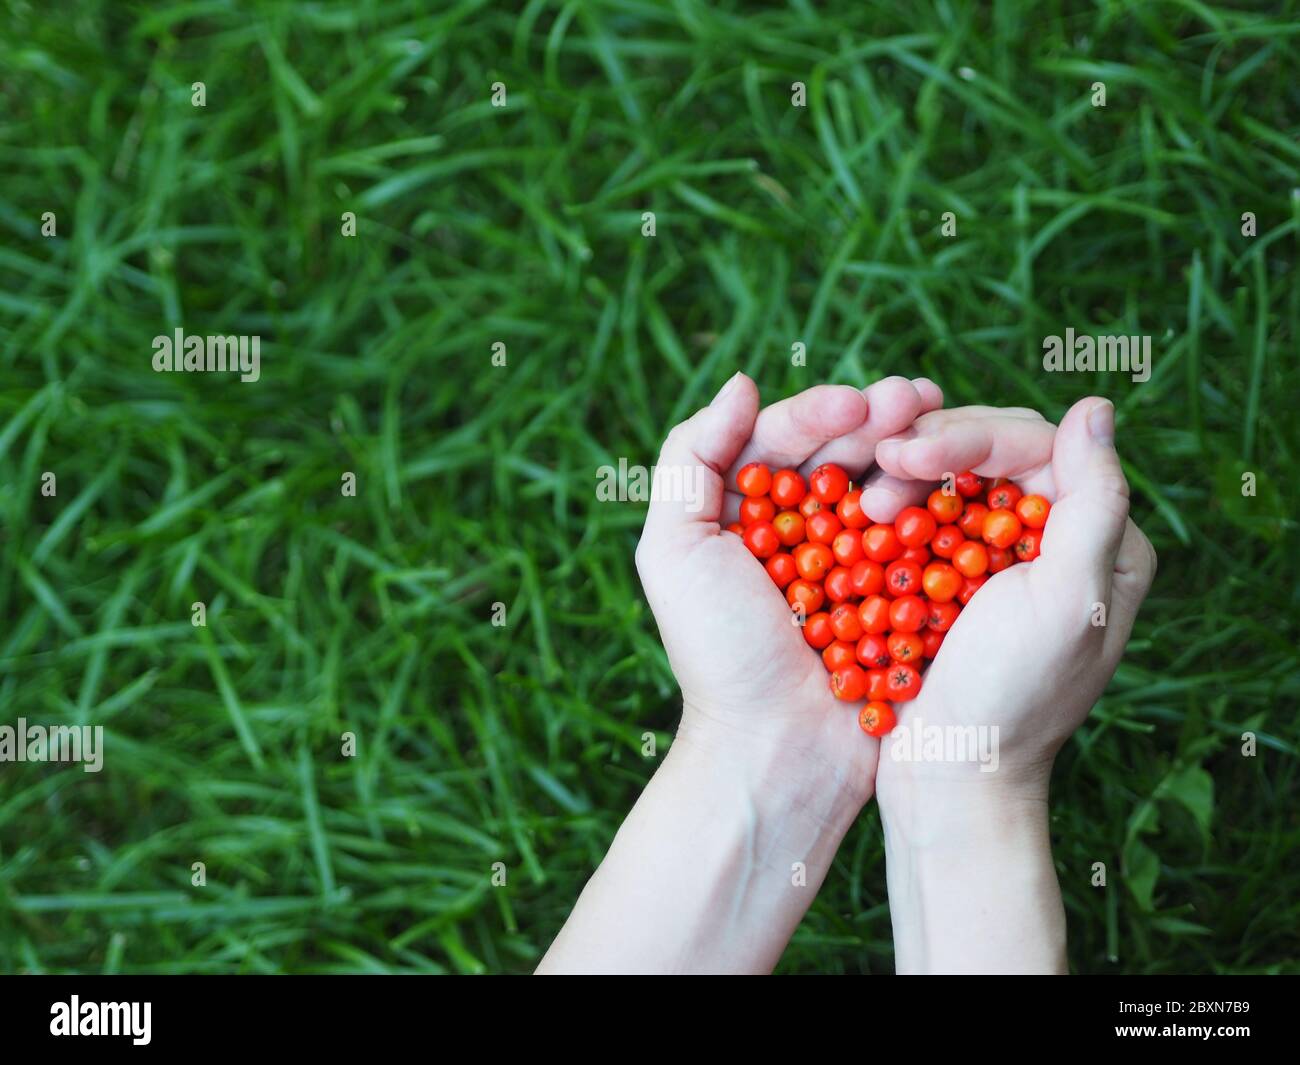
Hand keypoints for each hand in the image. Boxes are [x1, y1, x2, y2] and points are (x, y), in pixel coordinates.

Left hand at [634, 372, 942, 808]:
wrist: (776, 753)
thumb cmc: (719, 654)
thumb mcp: (675, 551)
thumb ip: (691, 459)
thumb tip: (741, 381)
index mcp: (743, 510)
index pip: (782, 437)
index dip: (820, 412)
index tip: (860, 406)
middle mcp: (799, 527)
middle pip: (843, 452)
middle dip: (879, 419)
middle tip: (920, 397)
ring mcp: (853, 560)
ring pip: (887, 485)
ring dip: (917, 452)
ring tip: (945, 426)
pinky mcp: (897, 595)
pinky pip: (922, 538)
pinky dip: (942, 506)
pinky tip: (970, 477)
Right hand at [863, 398, 1156, 973]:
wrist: (949, 775)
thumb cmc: (1010, 698)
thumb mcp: (1067, 603)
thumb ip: (1094, 503)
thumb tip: (1096, 407)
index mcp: (1100, 539)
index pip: (1037, 447)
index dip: (968, 435)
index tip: (900, 453)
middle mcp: (1055, 537)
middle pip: (992, 451)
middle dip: (929, 450)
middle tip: (876, 470)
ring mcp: (999, 555)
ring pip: (951, 475)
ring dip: (902, 475)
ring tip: (866, 502)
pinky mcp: (951, 575)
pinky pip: (920, 513)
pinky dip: (888, 506)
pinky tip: (859, 514)